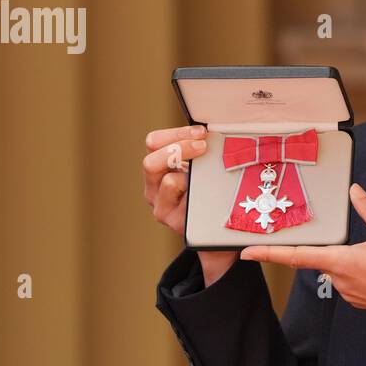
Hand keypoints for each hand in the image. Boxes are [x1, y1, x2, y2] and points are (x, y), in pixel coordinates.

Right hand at [143, 124, 235, 284]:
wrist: (216, 234)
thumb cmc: (210, 194)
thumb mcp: (200, 169)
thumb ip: (198, 153)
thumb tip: (215, 132)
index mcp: (158, 169)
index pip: (153, 142)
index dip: (175, 133)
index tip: (200, 132)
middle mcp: (153, 189)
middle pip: (150, 160)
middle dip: (179, 148)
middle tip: (203, 147)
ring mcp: (162, 208)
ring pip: (167, 181)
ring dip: (190, 172)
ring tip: (209, 171)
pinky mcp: (175, 223)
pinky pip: (185, 202)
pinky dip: (199, 193)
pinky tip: (212, 192)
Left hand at [240, 183, 365, 352]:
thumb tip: (355, 191)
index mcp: (343, 261)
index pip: (298, 255)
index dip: (269, 253)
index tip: (246, 251)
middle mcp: (340, 280)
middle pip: (322, 258)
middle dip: (333, 248)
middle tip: (359, 244)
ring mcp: (348, 293)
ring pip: (337, 269)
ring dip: (350, 259)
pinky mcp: (358, 301)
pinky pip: (349, 281)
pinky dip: (359, 271)